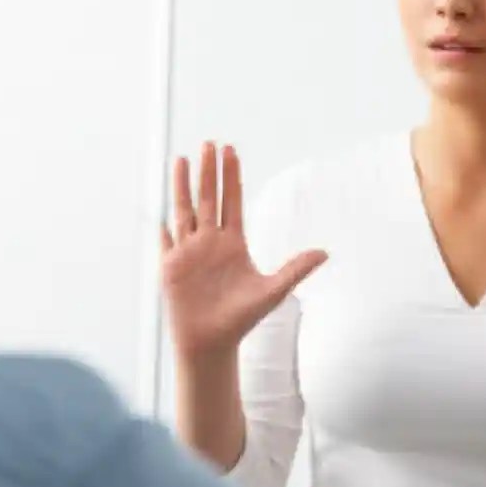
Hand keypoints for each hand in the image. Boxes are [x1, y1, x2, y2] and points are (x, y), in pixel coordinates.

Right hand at [161, 142, 327, 358]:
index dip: (231, 177)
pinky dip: (162, 225)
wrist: (212, 343)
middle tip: (210, 143)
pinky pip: (165, 240)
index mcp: (233, 243)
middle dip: (209, 172)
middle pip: (208, 198)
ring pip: (184, 210)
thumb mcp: (273, 291)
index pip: (231, 201)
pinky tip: (159, 210)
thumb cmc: (241, 319)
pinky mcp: (171, 266)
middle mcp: (210, 243)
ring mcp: (189, 252)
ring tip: (181, 159)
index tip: (230, 151)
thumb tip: (325, 252)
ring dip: (183, 186)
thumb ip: (296, 268)